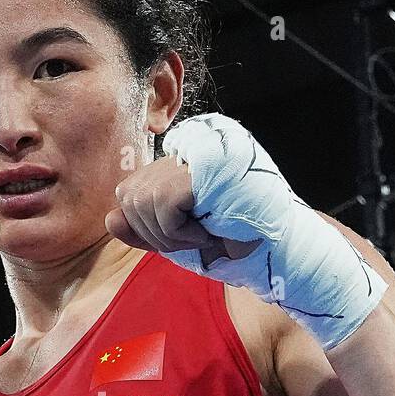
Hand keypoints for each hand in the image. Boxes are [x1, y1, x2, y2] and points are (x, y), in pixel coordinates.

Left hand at [103, 155, 262, 267]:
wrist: (283, 248)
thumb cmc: (237, 243)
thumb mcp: (180, 239)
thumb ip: (145, 229)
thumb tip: (111, 219)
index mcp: (181, 162)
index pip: (130, 192)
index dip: (143, 226)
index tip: (179, 240)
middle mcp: (188, 147)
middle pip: (128, 195)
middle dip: (153, 233)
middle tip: (192, 241)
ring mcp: (199, 150)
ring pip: (142, 200)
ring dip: (169, 235)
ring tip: (203, 237)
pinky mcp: (206, 164)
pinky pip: (164, 202)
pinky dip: (180, 231)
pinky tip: (207, 233)